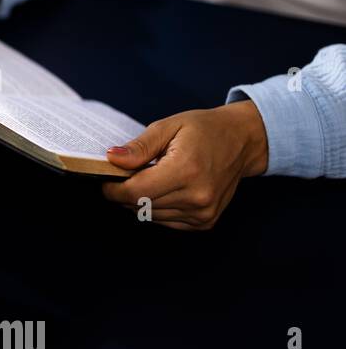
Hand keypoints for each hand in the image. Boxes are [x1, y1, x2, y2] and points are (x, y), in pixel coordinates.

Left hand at [101, 101, 269, 229]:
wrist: (243, 141)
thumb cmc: (204, 130)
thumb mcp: (168, 126)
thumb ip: (139, 147)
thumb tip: (111, 159)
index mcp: (186, 170)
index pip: (134, 192)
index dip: (112, 189)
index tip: (106, 179)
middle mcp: (196, 196)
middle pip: (140, 205)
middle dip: (125, 192)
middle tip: (127, 174)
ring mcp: (203, 212)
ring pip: (151, 215)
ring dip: (141, 200)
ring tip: (151, 178)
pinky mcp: (205, 221)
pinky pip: (166, 221)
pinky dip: (158, 208)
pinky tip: (166, 189)